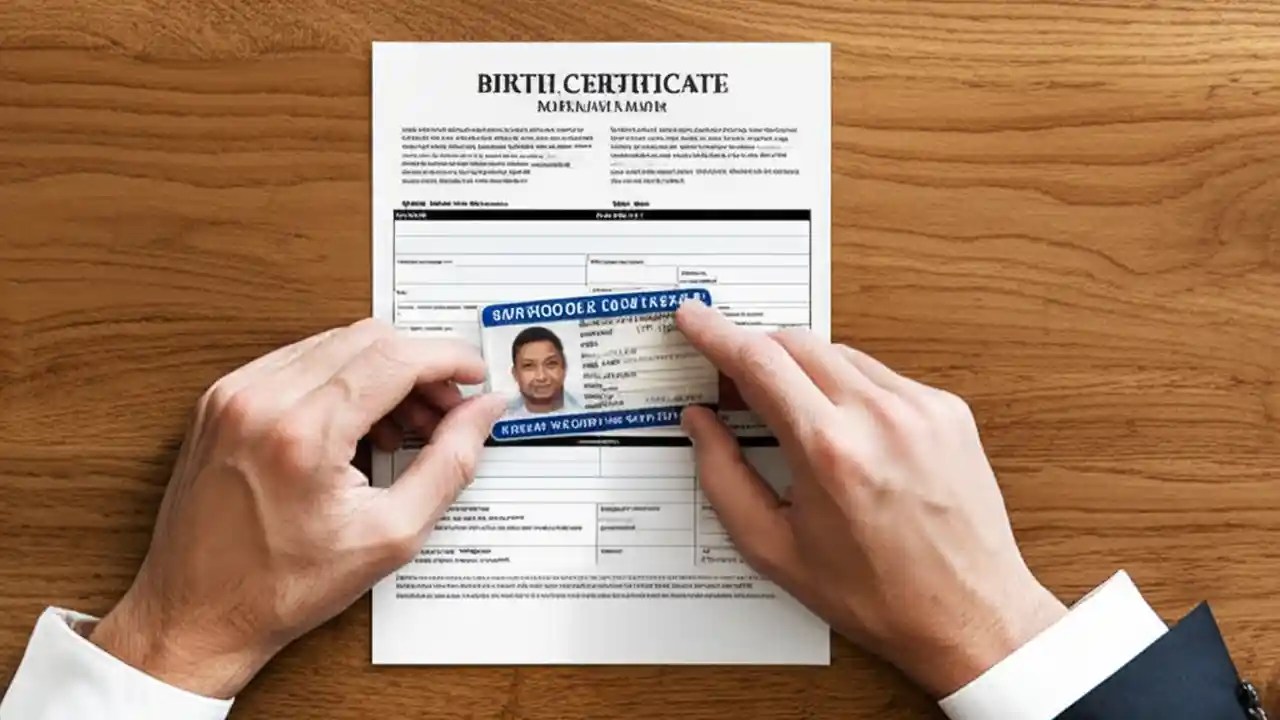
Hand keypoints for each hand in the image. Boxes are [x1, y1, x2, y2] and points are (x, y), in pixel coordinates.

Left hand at [89, 319, 504, 697]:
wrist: (196, 613)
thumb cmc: (283, 587)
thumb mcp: (391, 535)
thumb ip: (450, 464)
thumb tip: (483, 411)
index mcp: (303, 434)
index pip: (395, 358)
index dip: (448, 358)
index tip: (475, 376)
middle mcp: (261, 400)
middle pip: (368, 339)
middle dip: (420, 365)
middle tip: (446, 410)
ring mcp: (232, 395)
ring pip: (334, 343)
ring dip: (381, 371)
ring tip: (402, 425)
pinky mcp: (219, 400)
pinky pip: (297, 360)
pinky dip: (340, 378)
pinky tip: (356, 425)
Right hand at [675, 302, 1065, 696]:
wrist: (968, 613)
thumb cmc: (875, 593)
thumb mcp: (774, 549)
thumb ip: (723, 477)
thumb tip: (700, 422)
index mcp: (828, 450)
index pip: (758, 362)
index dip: (716, 334)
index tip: (694, 318)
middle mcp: (877, 416)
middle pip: (795, 343)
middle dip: (756, 352)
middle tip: (735, 383)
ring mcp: (919, 407)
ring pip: (839, 354)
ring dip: (804, 371)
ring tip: (796, 419)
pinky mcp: (948, 410)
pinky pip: (881, 376)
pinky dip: (851, 390)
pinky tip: (849, 433)